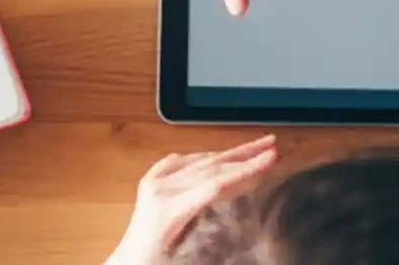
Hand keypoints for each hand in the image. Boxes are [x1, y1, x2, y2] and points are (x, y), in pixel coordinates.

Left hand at [106, 134, 277, 264]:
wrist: (127, 263)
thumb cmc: (155, 264)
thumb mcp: (186, 256)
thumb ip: (212, 235)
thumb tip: (244, 219)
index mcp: (169, 210)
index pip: (217, 183)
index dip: (246, 169)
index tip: (270, 157)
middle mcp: (160, 189)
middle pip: (212, 166)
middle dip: (245, 155)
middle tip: (271, 145)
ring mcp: (154, 181)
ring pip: (199, 160)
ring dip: (229, 154)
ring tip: (255, 146)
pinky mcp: (151, 179)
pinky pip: (183, 160)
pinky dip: (205, 157)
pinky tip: (219, 155)